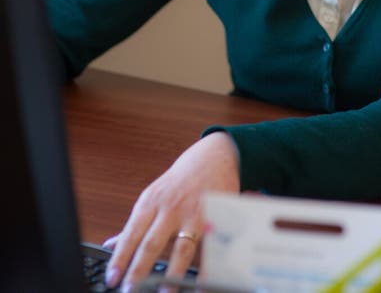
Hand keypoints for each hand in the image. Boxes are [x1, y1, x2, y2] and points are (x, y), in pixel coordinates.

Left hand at [103, 131, 239, 291]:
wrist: (214, 156)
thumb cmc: (179, 182)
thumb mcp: (152, 197)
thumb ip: (134, 225)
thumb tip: (110, 246)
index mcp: (151, 202)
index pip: (132, 234)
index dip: (120, 258)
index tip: (112, 279)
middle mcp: (171, 208)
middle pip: (152, 242)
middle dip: (140, 269)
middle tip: (130, 290)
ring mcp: (194, 214)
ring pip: (182, 247)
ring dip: (172, 273)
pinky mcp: (215, 219)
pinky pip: (210, 248)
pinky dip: (206, 268)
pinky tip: (200, 286)